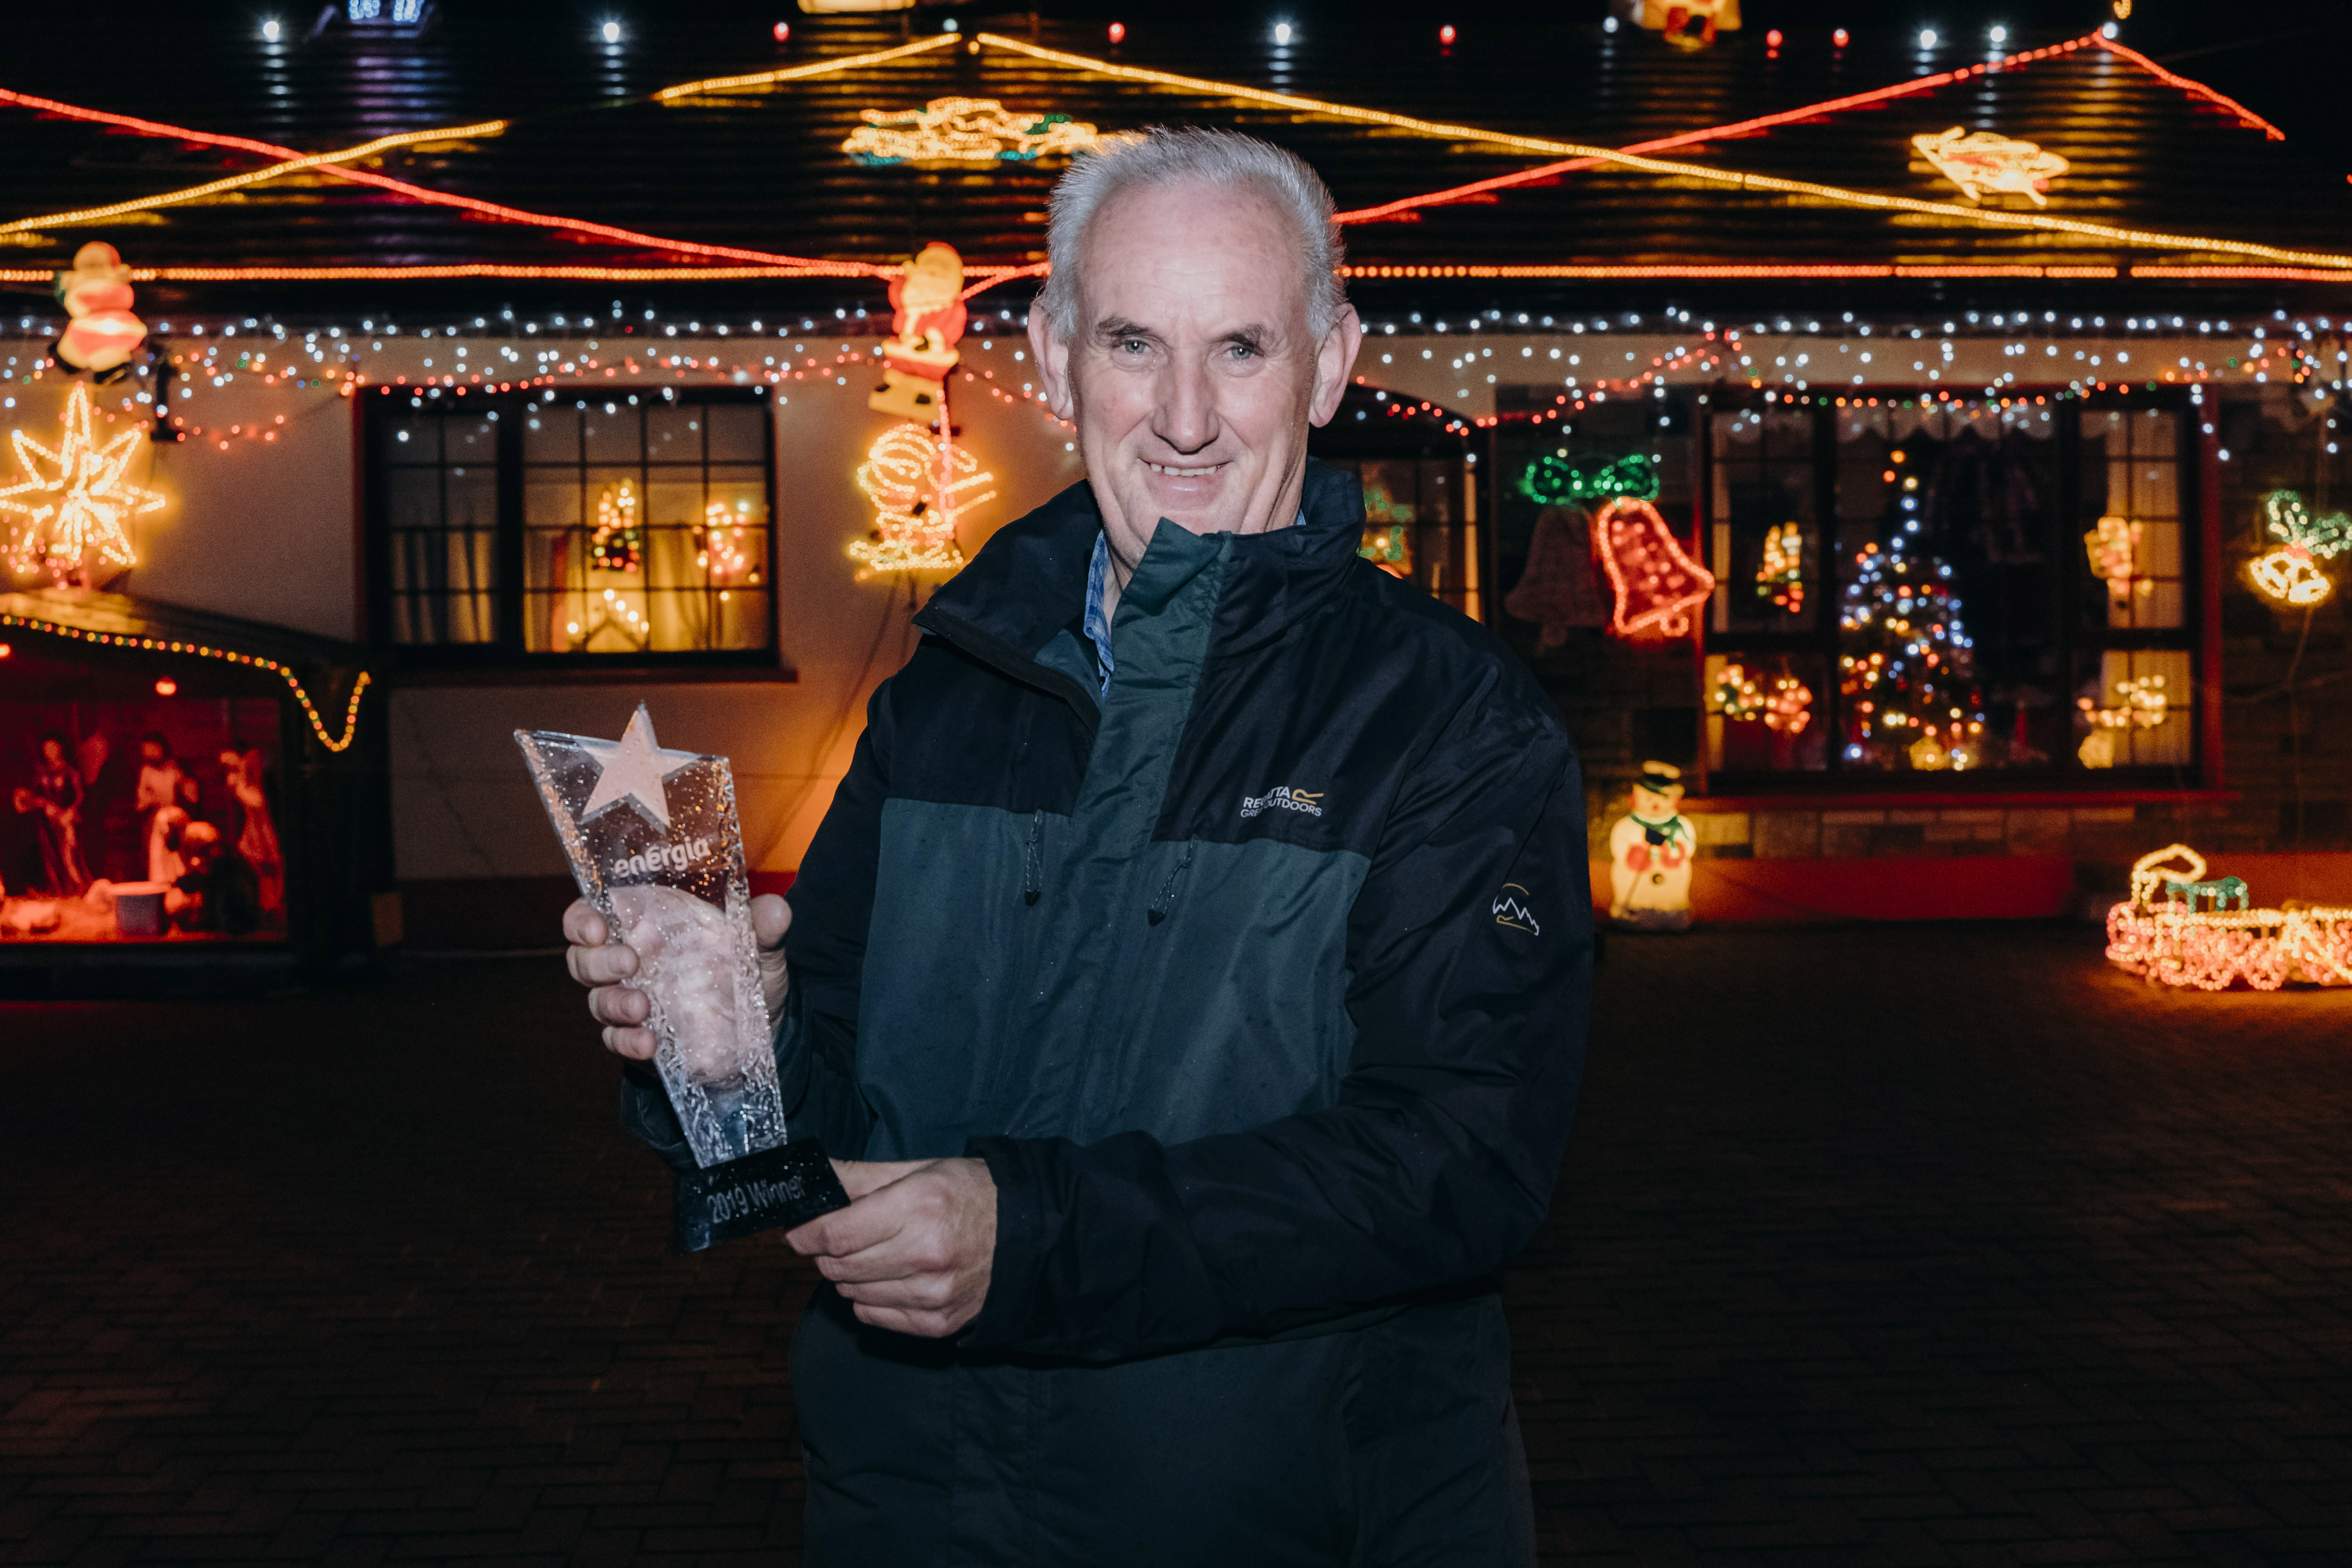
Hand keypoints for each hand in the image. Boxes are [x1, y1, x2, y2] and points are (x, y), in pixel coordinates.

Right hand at [563, 892, 790, 1059]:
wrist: (761, 1031)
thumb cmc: (747, 974)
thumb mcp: (760, 949)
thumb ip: (763, 929)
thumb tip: (778, 910)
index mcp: (646, 926)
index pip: (591, 914)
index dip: (582, 919)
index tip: (597, 927)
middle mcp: (629, 961)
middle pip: (584, 959)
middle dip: (598, 961)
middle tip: (629, 963)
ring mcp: (628, 1001)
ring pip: (597, 1000)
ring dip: (614, 1003)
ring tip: (642, 1007)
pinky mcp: (636, 1038)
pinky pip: (616, 1040)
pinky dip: (627, 1041)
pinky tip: (648, 1042)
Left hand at [787, 1158, 996, 1337]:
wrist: (1029, 1235)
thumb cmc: (971, 1195)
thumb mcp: (919, 1170)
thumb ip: (859, 1177)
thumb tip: (811, 1175)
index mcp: (919, 1209)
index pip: (836, 1234)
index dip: (805, 1234)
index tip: (797, 1231)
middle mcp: (925, 1256)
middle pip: (839, 1266)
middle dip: (826, 1252)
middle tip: (839, 1237)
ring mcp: (932, 1295)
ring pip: (852, 1294)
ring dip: (849, 1275)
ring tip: (875, 1254)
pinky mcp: (937, 1323)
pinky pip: (874, 1316)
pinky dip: (870, 1298)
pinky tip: (892, 1277)